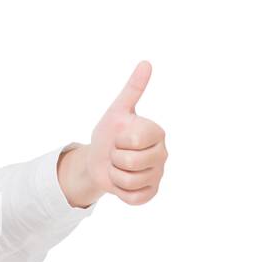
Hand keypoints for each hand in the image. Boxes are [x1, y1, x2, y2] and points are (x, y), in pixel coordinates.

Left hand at [58, 60, 167, 205]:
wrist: (98, 161)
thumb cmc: (109, 134)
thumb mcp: (117, 111)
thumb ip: (132, 89)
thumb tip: (146, 63)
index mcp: (157, 132)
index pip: (134, 140)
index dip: (119, 140)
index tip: (120, 137)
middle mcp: (162, 153)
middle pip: (130, 162)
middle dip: (115, 159)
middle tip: (117, 154)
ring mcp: (158, 174)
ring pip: (129, 181)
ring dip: (115, 175)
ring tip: (118, 167)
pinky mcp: (151, 193)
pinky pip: (133, 198)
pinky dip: (120, 192)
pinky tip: (122, 182)